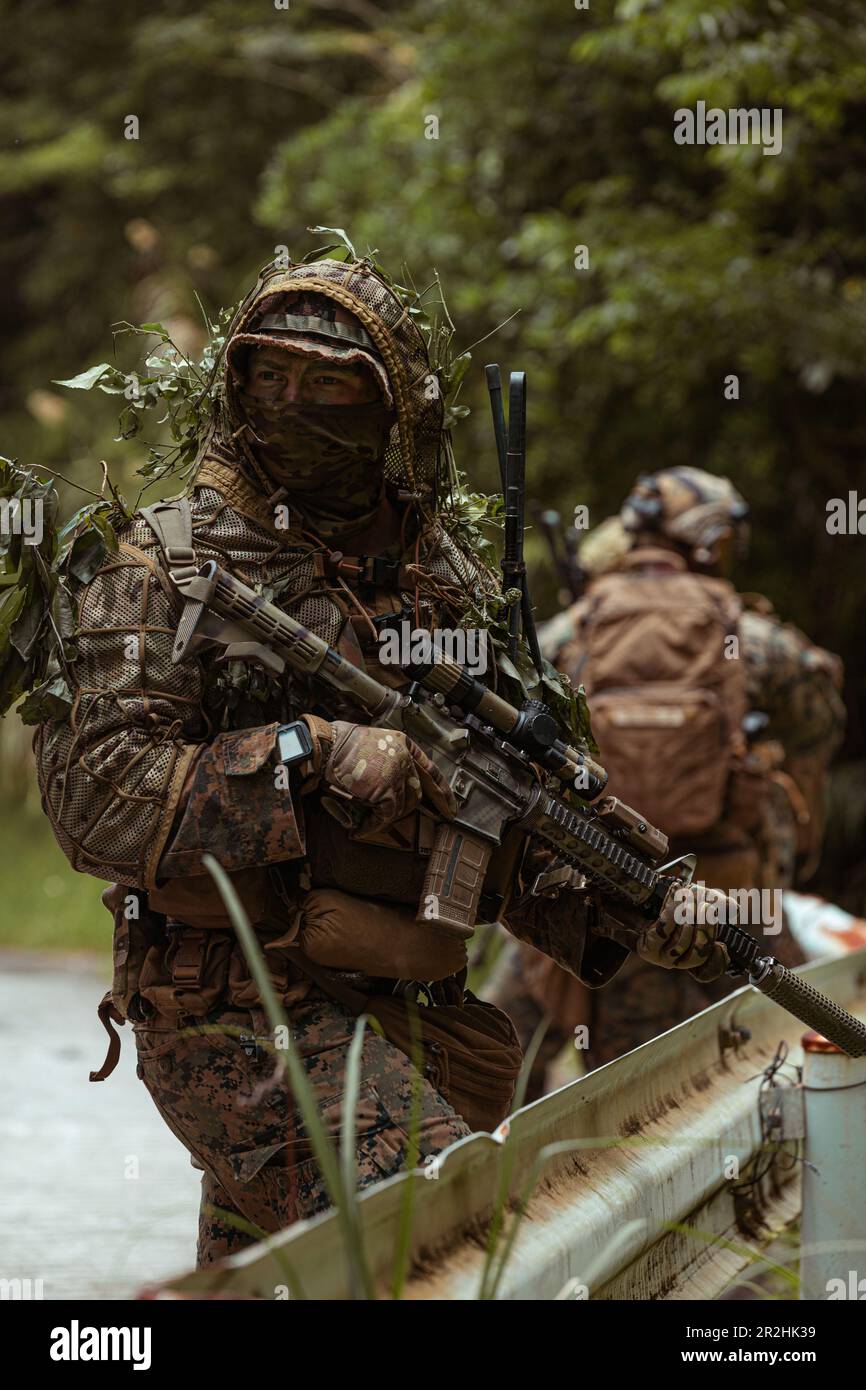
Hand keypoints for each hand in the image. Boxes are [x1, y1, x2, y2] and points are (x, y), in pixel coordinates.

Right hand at [319, 721, 456, 833]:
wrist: (325, 747)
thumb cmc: (337, 745)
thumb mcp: (370, 745)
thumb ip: (384, 760)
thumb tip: (384, 786)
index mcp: (402, 744)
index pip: (430, 769)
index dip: (441, 790)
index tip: (451, 806)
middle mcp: (404, 758)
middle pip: (417, 791)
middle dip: (413, 809)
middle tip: (407, 821)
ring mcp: (397, 774)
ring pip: (402, 806)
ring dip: (385, 817)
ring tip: (369, 821)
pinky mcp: (386, 790)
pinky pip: (386, 815)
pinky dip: (373, 825)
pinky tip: (361, 828)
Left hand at [637, 881, 730, 981]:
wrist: (644, 900)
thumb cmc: (676, 902)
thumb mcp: (701, 899)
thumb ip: (719, 903)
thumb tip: (734, 908)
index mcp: (694, 953)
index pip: (710, 967)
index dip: (718, 960)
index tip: (721, 945)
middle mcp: (680, 960)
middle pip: (698, 954)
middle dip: (704, 930)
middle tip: (706, 907)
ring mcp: (663, 957)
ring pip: (681, 945)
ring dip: (687, 921)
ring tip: (689, 903)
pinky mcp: (648, 949)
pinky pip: (663, 934)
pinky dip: (672, 917)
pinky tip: (677, 905)